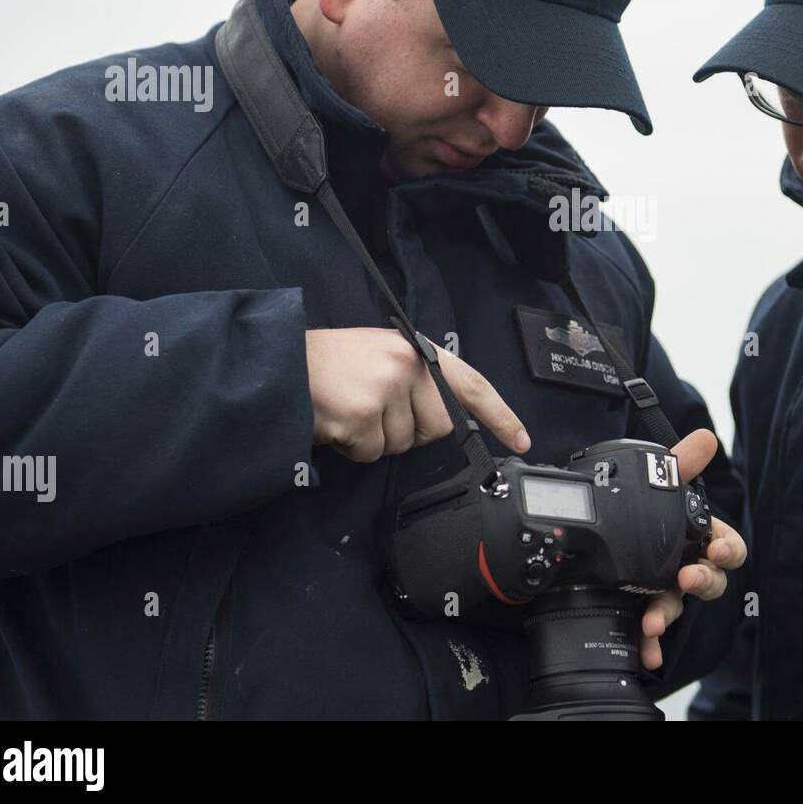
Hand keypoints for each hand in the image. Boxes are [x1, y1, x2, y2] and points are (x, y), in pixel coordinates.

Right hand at [304, 328, 530, 462]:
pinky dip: (353, 448)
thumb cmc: (329, 365)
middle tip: (371, 407)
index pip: (472, 384)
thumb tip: (445, 420)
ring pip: (401, 444)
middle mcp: (408, 365)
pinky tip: (337, 422)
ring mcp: (386, 387)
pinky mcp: (363, 413)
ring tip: (348, 409)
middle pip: (436, 428)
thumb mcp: (381, 357)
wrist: (279, 363)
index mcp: (416, 351)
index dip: (500, 415)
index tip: (523, 440)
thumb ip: (416, 380)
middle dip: (407, 430)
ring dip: (374, 439)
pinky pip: (372, 453)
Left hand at [640, 428, 746, 670]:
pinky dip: (650, 643)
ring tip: (653, 619)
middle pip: (710, 579)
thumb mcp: (659, 486)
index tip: (715, 548)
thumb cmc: (644, 512)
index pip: (726, 545)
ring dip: (669, 613)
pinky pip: (654, 631)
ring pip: (680, 606)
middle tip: (686, 576)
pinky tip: (644, 650)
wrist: (598, 540)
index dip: (727, 549)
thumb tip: (706, 437)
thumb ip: (681, 464)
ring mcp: (667, 591)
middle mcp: (687, 566)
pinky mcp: (646, 609)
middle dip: (703, 580)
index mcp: (697, 537)